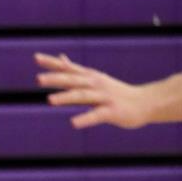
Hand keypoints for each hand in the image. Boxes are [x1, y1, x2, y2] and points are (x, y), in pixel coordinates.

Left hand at [34, 52, 153, 128]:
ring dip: (66, 97)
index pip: (68, 68)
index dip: (52, 63)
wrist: (145, 102)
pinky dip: (85, 118)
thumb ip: (75, 70)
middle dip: (56, 78)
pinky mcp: (112, 111)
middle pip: (73, 80)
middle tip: (38, 79)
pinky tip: (73, 123)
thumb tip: (61, 58)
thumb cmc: (115, 92)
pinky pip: (97, 115)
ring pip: (83, 96)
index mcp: (89, 77)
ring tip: (49, 100)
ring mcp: (104, 97)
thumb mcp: (94, 78)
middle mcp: (95, 84)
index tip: (35, 58)